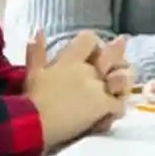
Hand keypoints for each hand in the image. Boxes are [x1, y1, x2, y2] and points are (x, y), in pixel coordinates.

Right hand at [24, 30, 125, 150]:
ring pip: (123, 78)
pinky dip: (116, 109)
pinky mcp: (104, 106)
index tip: (93, 51)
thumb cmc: (31, 99)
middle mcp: (89, 70)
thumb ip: (37, 51)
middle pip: (113, 55)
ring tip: (118, 90)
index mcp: (71, 60)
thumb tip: (38, 30)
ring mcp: (99, 88)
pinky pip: (119, 105)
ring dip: (122, 83)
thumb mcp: (32, 72)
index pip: (89, 38)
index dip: (94, 43)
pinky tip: (110, 113)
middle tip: (117, 65)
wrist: (34, 125)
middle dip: (118, 57)